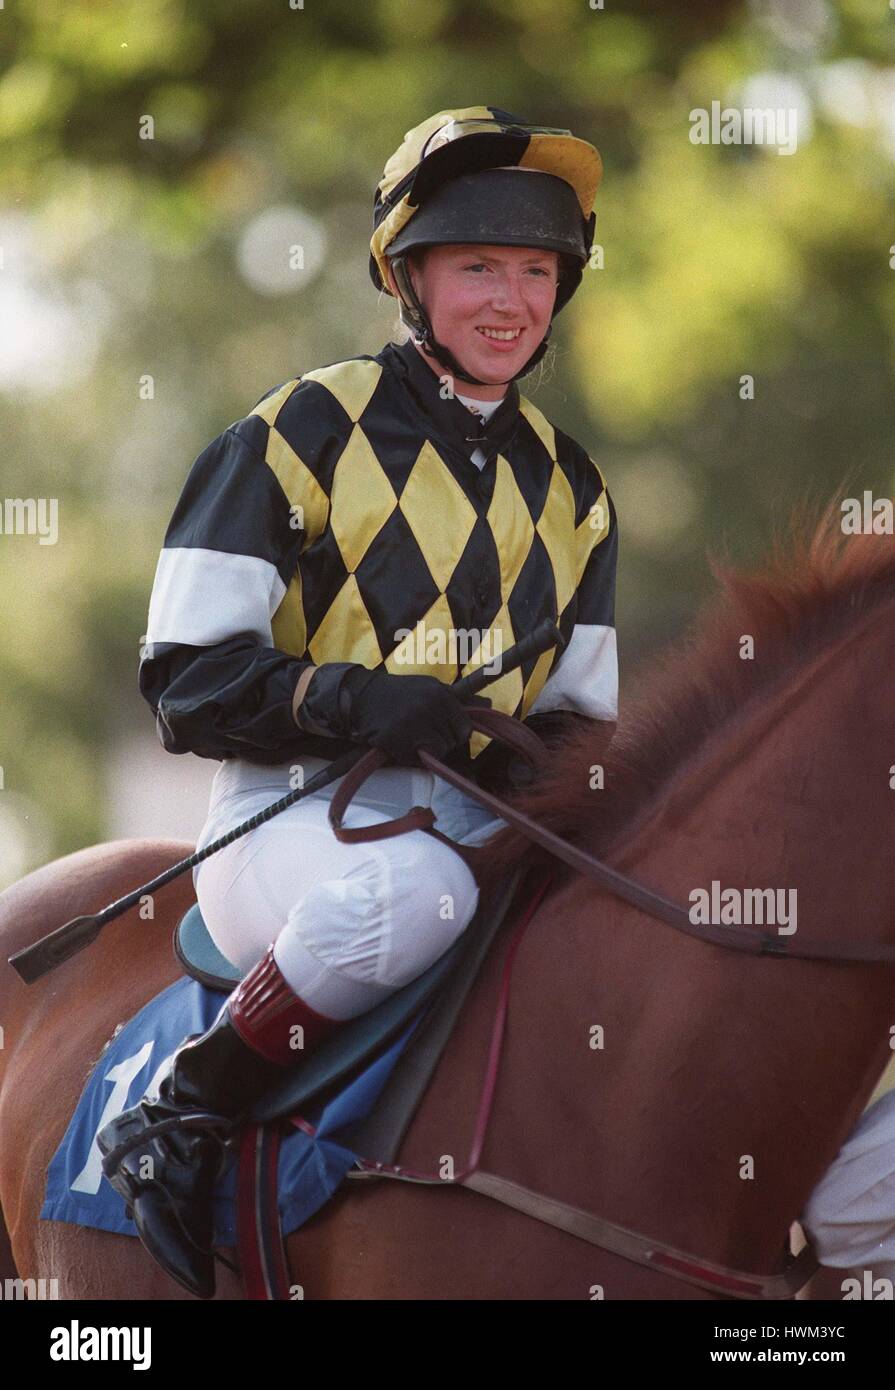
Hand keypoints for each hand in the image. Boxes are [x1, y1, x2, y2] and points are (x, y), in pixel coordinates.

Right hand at [342, 667, 486, 763]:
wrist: (363, 696)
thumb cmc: (401, 693)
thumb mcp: (429, 687)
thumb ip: (455, 700)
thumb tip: (489, 704)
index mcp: (441, 694)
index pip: (464, 728)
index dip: (456, 733)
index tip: (443, 730)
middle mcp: (429, 708)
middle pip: (452, 742)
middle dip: (441, 741)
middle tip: (422, 731)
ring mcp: (413, 725)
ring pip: (438, 752)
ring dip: (427, 749)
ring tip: (411, 735)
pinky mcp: (397, 740)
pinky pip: (416, 759)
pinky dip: (410, 755)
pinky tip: (400, 741)